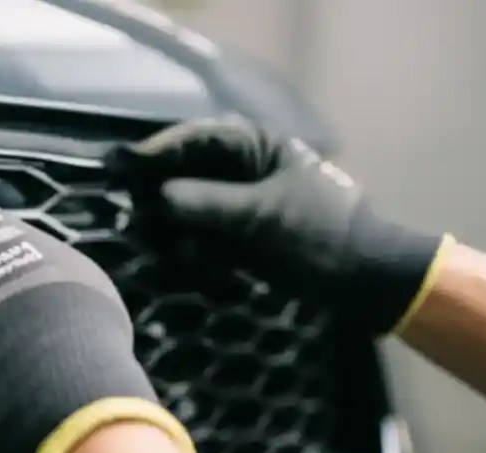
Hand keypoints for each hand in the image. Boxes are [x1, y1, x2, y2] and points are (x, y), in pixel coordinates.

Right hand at [106, 117, 451, 335]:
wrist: (363, 281)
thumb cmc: (321, 236)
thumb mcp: (261, 217)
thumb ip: (207, 204)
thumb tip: (157, 196)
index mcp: (257, 147)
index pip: (196, 139)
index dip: (157, 150)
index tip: (122, 165)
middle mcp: (243, 169)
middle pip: (185, 170)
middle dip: (158, 189)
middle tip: (125, 205)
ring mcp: (239, 203)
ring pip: (187, 205)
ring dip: (168, 223)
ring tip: (146, 237)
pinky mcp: (237, 235)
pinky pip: (198, 234)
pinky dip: (183, 245)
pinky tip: (170, 256)